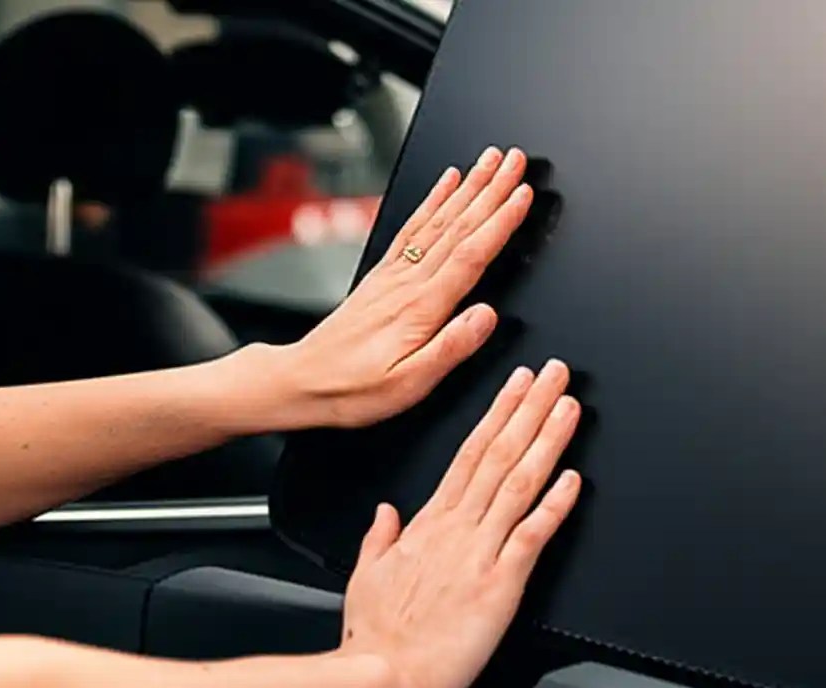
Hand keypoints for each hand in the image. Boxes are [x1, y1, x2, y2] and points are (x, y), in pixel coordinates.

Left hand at [282, 146, 532, 428]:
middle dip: (492, 189)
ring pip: (438, 219)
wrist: (301, 382)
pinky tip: (445, 185)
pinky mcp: (381, 276)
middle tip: (515, 159)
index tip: (524, 194)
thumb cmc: (354, 390)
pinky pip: (413, 228)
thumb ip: (451, 348)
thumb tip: (486, 316)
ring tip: (489, 160)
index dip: (501, 222)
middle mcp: (408, 282)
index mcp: (421, 308)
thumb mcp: (410, 385)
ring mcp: (393, 275)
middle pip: (459, 226)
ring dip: (468, 187)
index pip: (471, 255)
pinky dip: (433, 201)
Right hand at [338, 360, 582, 687]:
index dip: (498, 414)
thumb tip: (386, 510)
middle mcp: (457, 529)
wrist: (384, 677)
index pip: (470, 453)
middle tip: (553, 374)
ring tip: (569, 406)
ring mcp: (480, 553)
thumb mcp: (366, 575)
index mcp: (429, 524)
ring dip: (547, 440)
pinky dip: (554, 505)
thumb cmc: (377, 636)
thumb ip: (381, 537)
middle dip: (529, 408)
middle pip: (499, 454)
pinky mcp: (500, 584)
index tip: (516, 386)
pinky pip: (532, 536)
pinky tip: (574, 479)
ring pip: (519, 482)